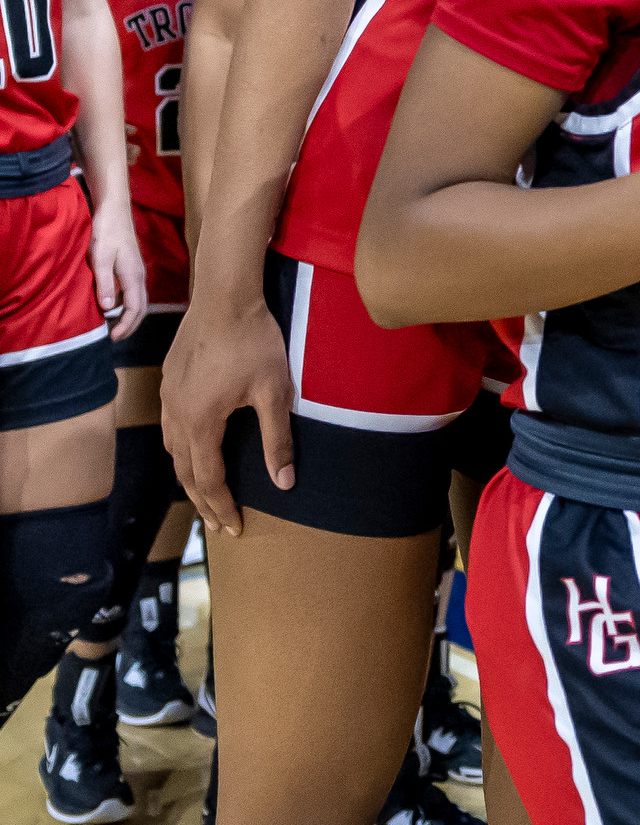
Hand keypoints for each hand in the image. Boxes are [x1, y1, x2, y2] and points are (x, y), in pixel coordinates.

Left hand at [90, 198, 146, 340]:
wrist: (113, 207)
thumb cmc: (106, 230)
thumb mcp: (100, 257)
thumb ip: (104, 283)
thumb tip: (107, 309)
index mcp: (133, 276)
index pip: (134, 309)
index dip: (126, 326)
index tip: (113, 337)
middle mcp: (139, 275)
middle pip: (141, 307)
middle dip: (131, 325)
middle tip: (116, 337)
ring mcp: (136, 270)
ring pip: (138, 299)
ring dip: (130, 314)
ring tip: (116, 324)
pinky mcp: (131, 265)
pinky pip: (133, 291)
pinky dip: (127, 303)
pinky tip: (113, 303)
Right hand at [161, 292, 294, 535]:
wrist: (225, 296)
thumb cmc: (254, 341)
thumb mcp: (274, 392)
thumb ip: (277, 440)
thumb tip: (284, 483)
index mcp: (201, 423)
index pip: (209, 480)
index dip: (223, 507)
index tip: (235, 528)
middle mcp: (177, 414)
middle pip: (184, 473)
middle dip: (202, 502)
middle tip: (219, 525)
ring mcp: (168, 396)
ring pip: (172, 450)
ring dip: (188, 476)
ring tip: (207, 492)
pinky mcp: (169, 380)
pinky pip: (170, 426)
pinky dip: (182, 449)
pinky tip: (196, 447)